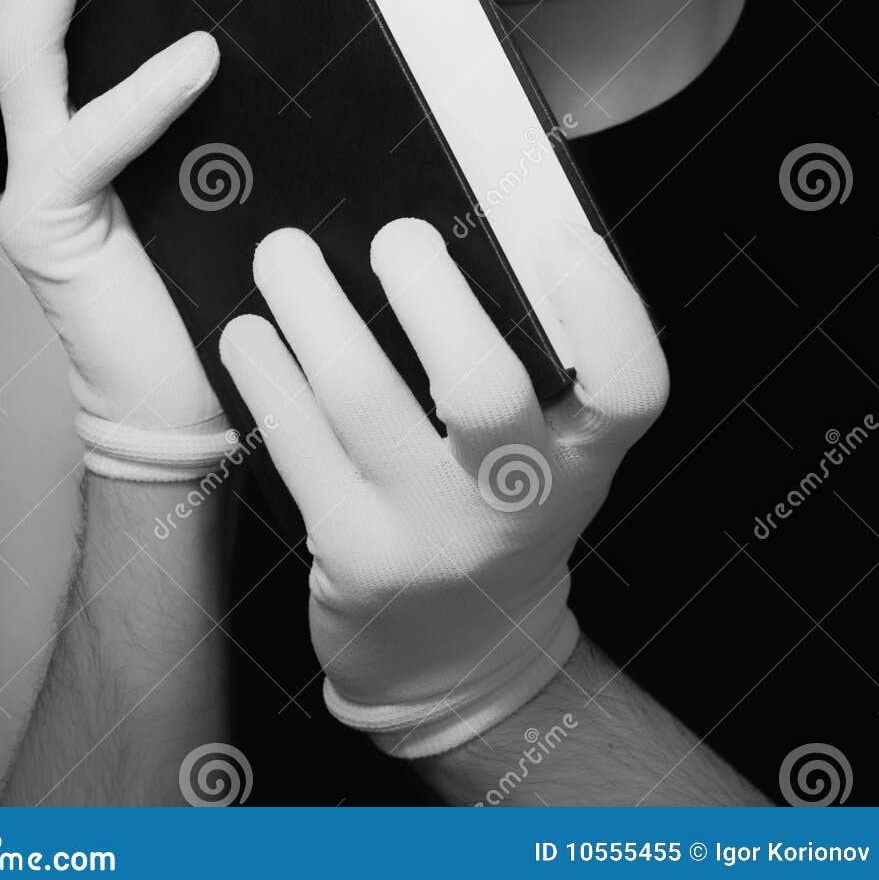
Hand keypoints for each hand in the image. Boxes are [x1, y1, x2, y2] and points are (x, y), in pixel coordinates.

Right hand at [0, 0, 234, 480]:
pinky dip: (140, 94)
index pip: (35, 12)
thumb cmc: (214, 283)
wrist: (189, 404)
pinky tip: (195, 58)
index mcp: (76, 124)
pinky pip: (86, 140)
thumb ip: (209, 109)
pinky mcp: (55, 226)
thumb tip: (265, 25)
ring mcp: (37, 180)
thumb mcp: (216, 169)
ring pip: (18, 46)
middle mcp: (41, 140)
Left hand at [219, 216, 667, 756]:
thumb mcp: (546, 452)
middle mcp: (516, 500)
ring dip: (316, 312)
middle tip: (396, 234)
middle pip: (484, 390)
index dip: (602, 306)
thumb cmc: (496, 509)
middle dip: (431, 295)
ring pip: (364, 402)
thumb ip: (531, 361)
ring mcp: (429, 533)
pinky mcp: (351, 551)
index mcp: (581, 457)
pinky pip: (299, 444)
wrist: (452, 657)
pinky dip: (267, 373)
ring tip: (283, 252)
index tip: (558, 232)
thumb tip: (463, 221)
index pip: (629, 386)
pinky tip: (250, 331)